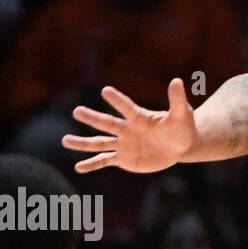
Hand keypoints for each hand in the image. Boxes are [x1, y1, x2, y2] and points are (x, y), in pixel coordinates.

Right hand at [62, 79, 196, 174]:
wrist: (180, 146)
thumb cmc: (181, 127)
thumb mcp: (182, 114)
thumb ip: (177, 100)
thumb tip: (177, 80)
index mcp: (140, 117)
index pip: (127, 107)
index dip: (118, 100)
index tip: (105, 90)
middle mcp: (127, 129)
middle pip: (107, 123)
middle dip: (93, 118)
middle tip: (77, 111)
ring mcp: (123, 144)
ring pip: (99, 143)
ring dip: (83, 143)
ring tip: (65, 140)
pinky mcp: (123, 158)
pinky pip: (105, 161)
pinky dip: (92, 164)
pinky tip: (78, 167)